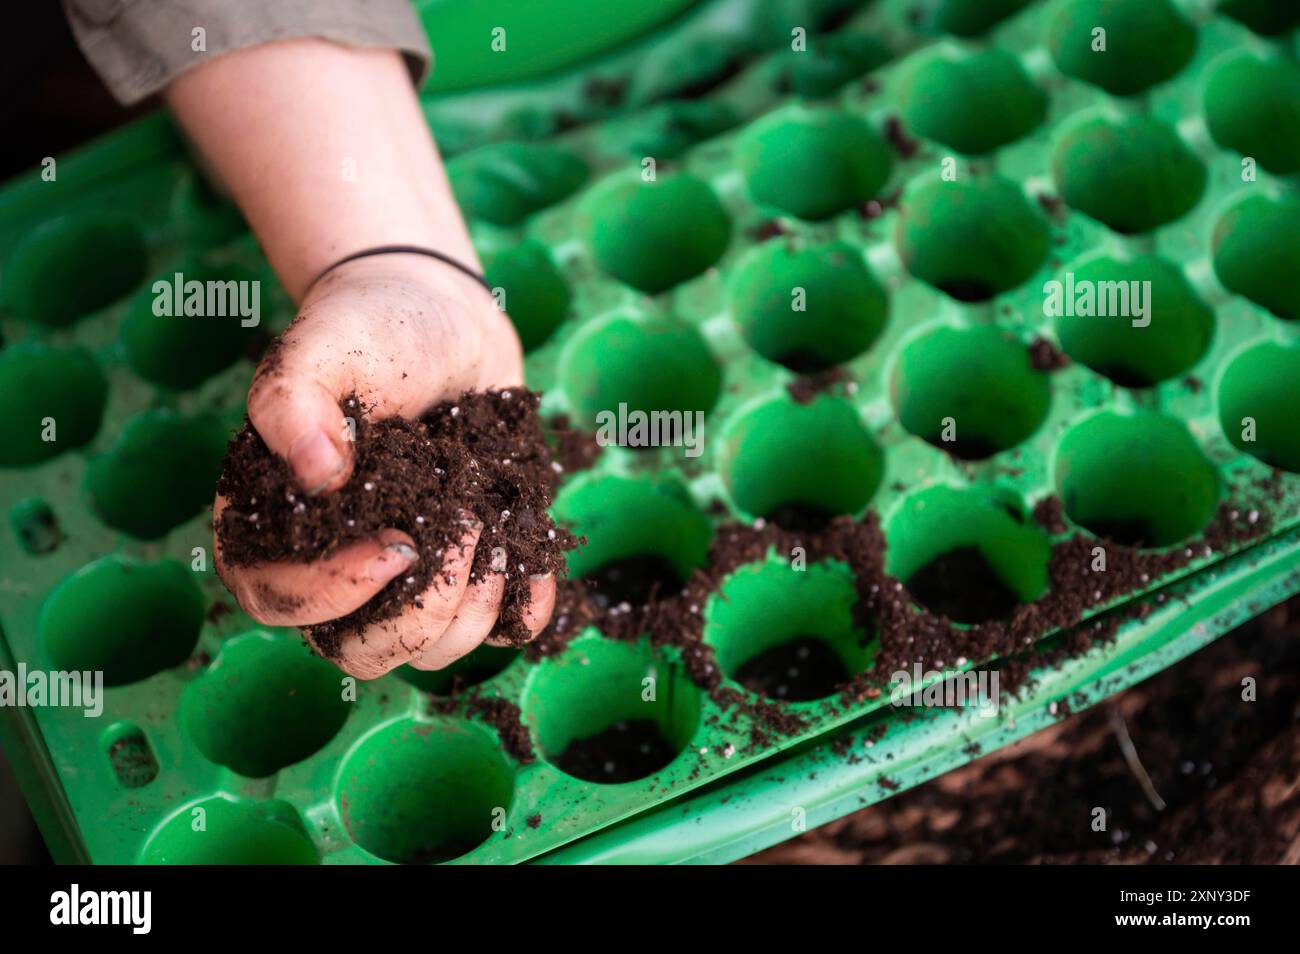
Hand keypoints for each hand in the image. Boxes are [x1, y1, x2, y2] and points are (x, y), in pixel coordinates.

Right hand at [213, 254, 556, 677]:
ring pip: (430, 651)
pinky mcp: (471, 568)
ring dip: (474, 607)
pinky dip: (524, 607)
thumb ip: (294, 399)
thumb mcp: (322, 347)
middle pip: (358, 652)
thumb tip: (314, 471)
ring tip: (495, 525)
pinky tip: (528, 551)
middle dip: (419, 616)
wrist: (445, 318)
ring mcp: (409, 576)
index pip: (277, 601)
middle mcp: (339, 566)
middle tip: (465, 532)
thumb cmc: (370, 331)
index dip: (333, 594)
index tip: (396, 543)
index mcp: (279, 524)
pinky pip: (500, 626)